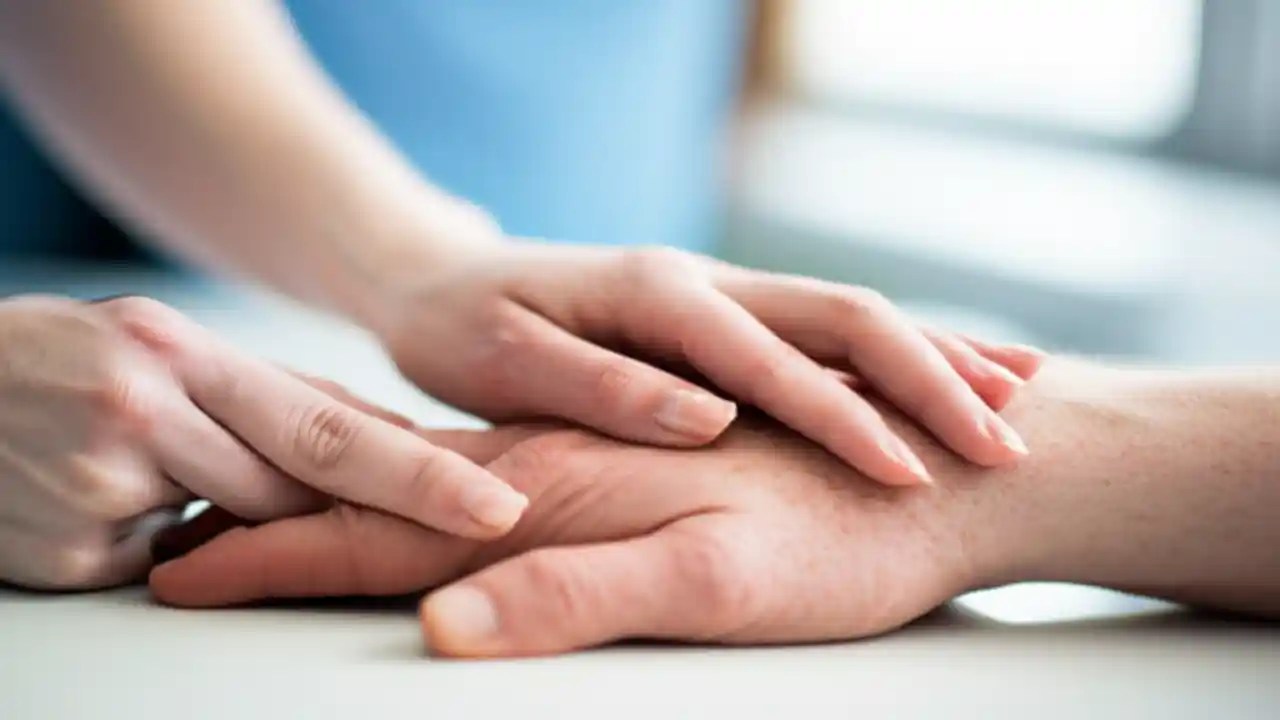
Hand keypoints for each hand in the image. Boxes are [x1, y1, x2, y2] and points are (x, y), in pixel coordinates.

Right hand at [0, 295, 526, 589]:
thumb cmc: (72, 363)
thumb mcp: (170, 347)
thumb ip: (278, 395)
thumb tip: (392, 436)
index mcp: (180, 351)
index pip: (328, 428)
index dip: (420, 477)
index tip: (496, 507)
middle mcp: (142, 412)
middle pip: (295, 487)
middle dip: (361, 504)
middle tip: (459, 513)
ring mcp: (98, 489)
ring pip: (238, 529)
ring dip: (244, 513)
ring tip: (180, 462)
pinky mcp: (67, 557)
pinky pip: (163, 567)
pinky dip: (166, 544)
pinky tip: (114, 500)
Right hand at [150, 417, 1008, 657]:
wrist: (924, 478)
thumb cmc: (832, 541)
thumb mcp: (713, 582)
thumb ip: (580, 595)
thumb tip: (446, 626)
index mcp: (559, 482)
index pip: (387, 527)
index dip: (283, 556)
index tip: (186, 576)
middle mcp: (553, 460)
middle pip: (386, 499)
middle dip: (283, 533)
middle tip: (186, 562)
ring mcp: (578, 460)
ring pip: (428, 489)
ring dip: (335, 520)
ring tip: (248, 541)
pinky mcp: (609, 473)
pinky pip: (488, 494)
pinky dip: (416, 515)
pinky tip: (411, 535)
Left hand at [371, 242, 1042, 486]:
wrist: (446, 276)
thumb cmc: (465, 327)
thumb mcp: (507, 360)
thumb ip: (602, 388)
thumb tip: (704, 421)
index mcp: (657, 294)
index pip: (770, 354)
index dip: (842, 413)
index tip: (908, 471)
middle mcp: (708, 283)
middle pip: (847, 317)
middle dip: (932, 377)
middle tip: (1008, 445)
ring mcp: (726, 294)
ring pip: (856, 318)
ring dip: (937, 359)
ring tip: (1017, 410)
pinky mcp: (730, 316)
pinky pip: (835, 334)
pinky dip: (904, 358)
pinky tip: (956, 381)